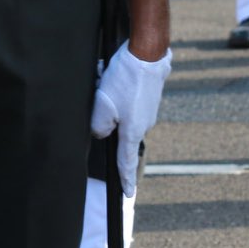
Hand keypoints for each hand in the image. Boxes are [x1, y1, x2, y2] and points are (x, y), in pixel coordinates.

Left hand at [89, 42, 171, 195]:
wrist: (148, 54)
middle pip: (119, 128)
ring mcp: (149, 109)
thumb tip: (101, 132)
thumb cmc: (125, 80)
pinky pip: (129, 97)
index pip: (126, 161)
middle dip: (107, 115)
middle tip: (101, 92)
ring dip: (110, 96)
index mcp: (132, 131)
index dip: (126, 179)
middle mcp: (144, 123)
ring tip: (105, 77)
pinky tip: (112, 72)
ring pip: (122, 109)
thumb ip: (98, 126)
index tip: (128, 193)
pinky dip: (119, 87)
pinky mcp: (150, 95)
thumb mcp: (102, 105)